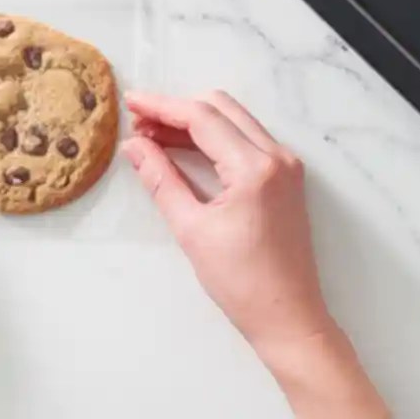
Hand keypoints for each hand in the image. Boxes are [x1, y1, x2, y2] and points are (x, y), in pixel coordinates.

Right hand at [122, 90, 387, 417]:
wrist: (289, 316)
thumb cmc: (241, 281)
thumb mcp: (191, 230)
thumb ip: (161, 180)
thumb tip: (134, 145)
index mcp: (255, 168)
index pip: (202, 118)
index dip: (162, 106)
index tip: (130, 102)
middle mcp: (277, 156)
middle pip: (221, 108)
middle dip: (177, 109)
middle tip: (139, 122)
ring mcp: (286, 165)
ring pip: (234, 120)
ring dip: (195, 122)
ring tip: (153, 135)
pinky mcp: (286, 177)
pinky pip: (246, 140)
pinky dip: (214, 137)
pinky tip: (184, 149)